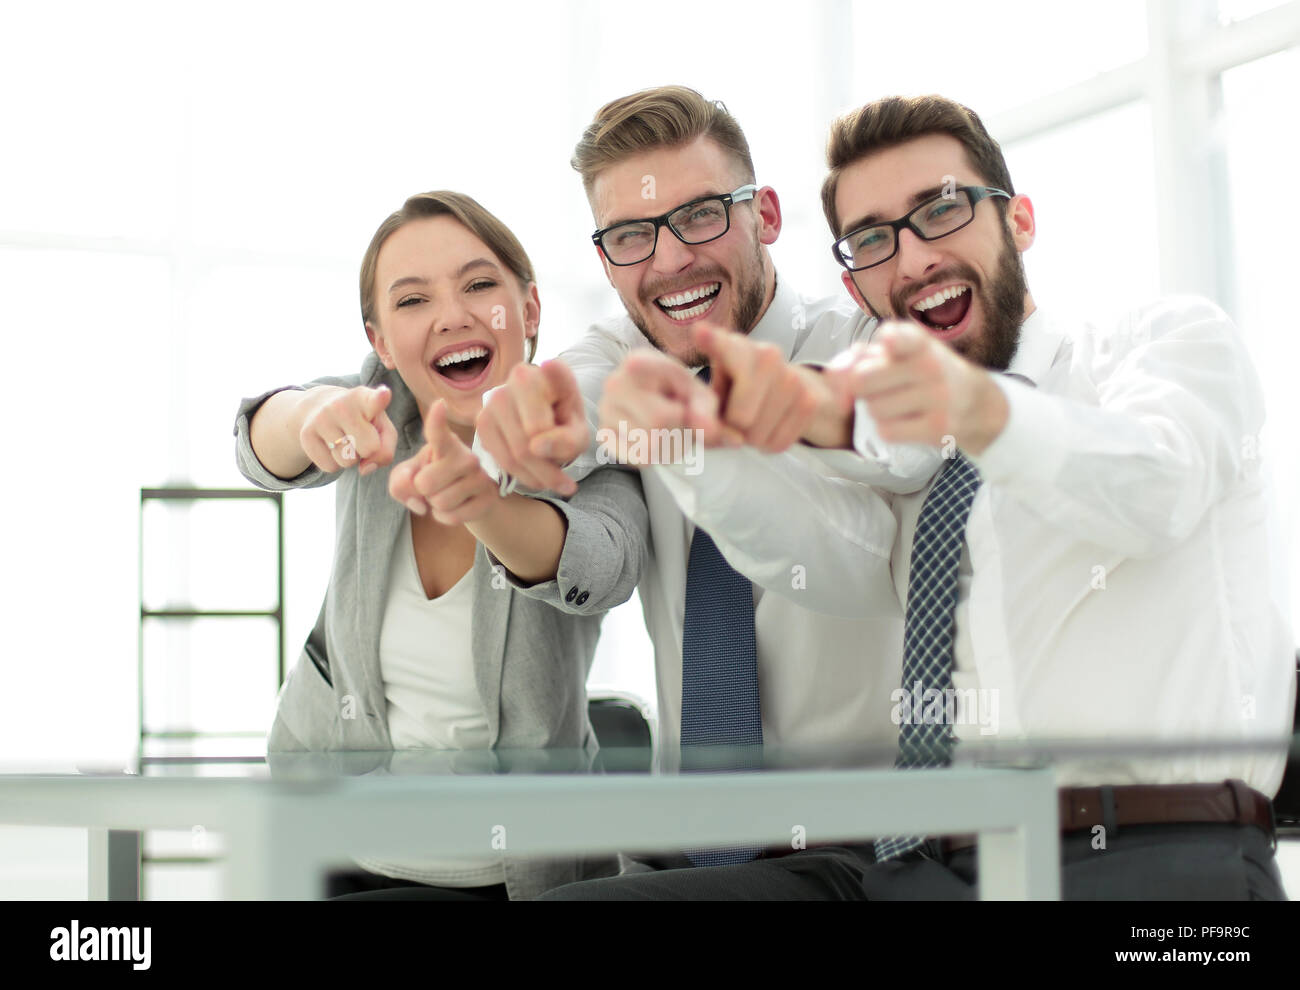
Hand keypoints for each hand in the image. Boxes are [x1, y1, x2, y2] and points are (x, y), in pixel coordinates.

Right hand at [298, 384, 396, 475]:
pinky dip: (334, 463)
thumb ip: (385, 450)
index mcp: (364, 398)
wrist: (320, 406)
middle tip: (359, 435)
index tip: (384, 394)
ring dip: (351, 457)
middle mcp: (341, 405)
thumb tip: (365, 469)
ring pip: (348, 461)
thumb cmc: (362, 421)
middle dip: (368, 450)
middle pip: (369, 449)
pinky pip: (330, 467)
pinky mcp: (306, 435)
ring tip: (344, 438)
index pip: (374, 400)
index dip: (379, 399)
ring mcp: (321, 418)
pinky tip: (330, 444)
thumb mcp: (382, 429)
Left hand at [389, 400, 499, 523]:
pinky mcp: (488, 498)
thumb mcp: (410, 476)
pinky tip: (455, 508)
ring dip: (435, 506)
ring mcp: (480, 477)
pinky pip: (453, 516)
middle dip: (421, 492)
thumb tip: (415, 489)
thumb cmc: (434, 480)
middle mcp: (466, 456)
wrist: (469, 500)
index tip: (440, 405)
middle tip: (432, 487)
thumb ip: (400, 480)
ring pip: (440, 502)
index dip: (437, 421)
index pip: (438, 433)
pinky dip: (445, 518)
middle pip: (424, 483)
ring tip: (445, 496)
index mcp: (445, 444)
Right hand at [475, 360, 584, 495]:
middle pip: (532, 436)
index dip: (553, 379)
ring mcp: (496, 397)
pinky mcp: (482, 420)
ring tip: (553, 481)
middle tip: (565, 482)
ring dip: (537, 476)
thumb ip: (568, 441)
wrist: (547, 428)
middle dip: (550, 468)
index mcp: (553, 372)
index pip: (551, 386)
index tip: (550, 367)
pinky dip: (520, 475)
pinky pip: (500, 458)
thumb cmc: (567, 427)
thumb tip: (535, 446)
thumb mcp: (579, 435)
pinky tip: (536, 476)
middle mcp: (521, 376)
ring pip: (515, 452)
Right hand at [597, 349, 742, 466]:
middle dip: (678, 430)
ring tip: (670, 428)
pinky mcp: (603, 434)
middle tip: (680, 420)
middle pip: (656, 425)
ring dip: (669, 446)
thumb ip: (707, 411)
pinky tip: (656, 439)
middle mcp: (614, 383)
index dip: (681, 415)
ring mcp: (605, 409)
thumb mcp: (700, 394)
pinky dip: (654, 456)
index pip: (663, 407)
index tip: (683, 406)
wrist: (659, 395)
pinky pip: (637, 458)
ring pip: (647, 447)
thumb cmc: (681, 391)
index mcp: (639, 363)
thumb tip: (709, 434)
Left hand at [693, 326, 834, 452]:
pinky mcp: (810, 401)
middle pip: (740, 417)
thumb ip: (701, 412)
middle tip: (733, 416)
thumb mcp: (710, 395)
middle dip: (732, 428)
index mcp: (734, 348)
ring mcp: (793, 377)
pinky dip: (768, 444)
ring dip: (750, 438)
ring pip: (758, 435)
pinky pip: (778, 443)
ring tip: (751, 419)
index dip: (711, 341)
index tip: (699, 331)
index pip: (722, 346)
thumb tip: (709, 430)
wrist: (784, 390)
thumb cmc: (735, 392)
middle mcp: (767, 355)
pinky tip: (768, 426)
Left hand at [823, 321, 1006, 452]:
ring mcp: (937, 397)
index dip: (890, 340)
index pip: (900, 337)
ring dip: (876, 410)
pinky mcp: (937, 426)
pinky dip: (888, 429)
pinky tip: (907, 421)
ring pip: (873, 409)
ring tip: (899, 404)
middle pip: (862, 380)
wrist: (974, 404)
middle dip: (861, 388)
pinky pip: (887, 431)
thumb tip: (833, 375)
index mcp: (917, 342)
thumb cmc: (923, 374)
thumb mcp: (898, 355)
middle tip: (880, 388)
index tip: (888, 343)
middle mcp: (930, 365)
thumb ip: (858, 356)